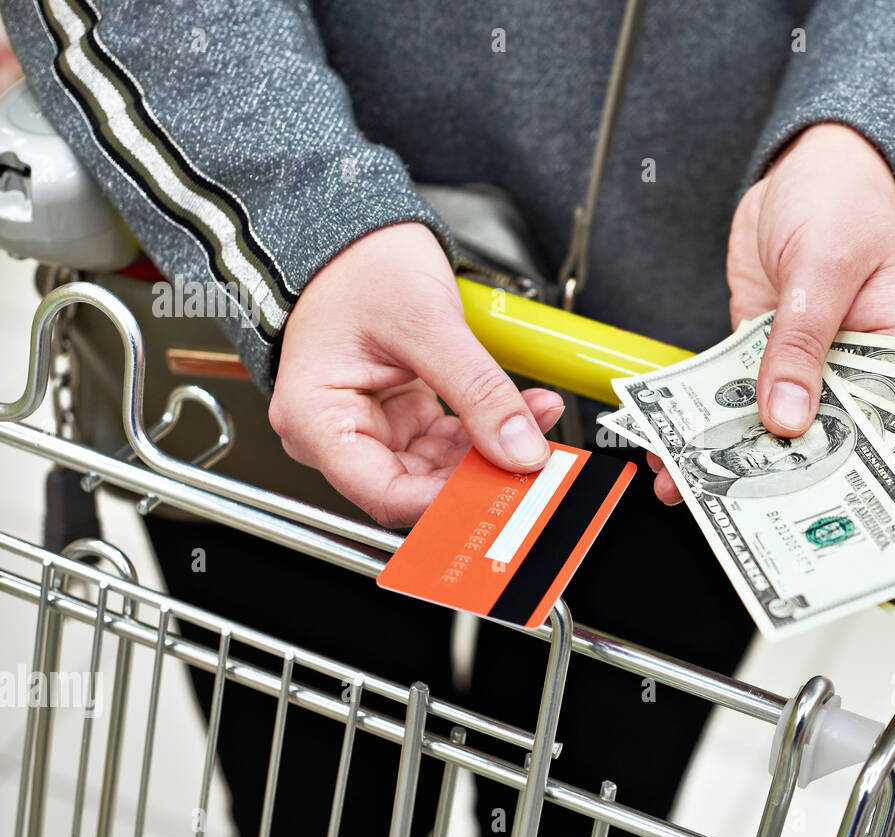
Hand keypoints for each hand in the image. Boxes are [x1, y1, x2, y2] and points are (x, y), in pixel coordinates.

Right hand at [269, 222, 563, 526]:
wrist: (356, 233)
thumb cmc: (360, 264)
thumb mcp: (427, 324)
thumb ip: (478, 391)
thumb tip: (520, 448)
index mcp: (316, 418)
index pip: (384, 493)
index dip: (446, 501)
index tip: (499, 488)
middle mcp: (335, 433)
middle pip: (414, 485)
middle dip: (479, 472)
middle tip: (531, 455)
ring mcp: (369, 425)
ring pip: (438, 468)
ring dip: (490, 451)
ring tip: (534, 420)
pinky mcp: (397, 416)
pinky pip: (446, 443)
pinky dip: (484, 431)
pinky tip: (519, 411)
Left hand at [647, 123, 894, 504]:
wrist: (804, 164)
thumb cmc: (842, 199)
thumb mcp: (822, 267)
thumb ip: (800, 342)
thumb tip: (786, 416)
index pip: (885, 432)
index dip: (852, 479)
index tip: (812, 515)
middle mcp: (854, 372)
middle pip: (818, 440)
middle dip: (771, 478)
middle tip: (729, 512)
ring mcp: (805, 366)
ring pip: (766, 424)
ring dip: (723, 455)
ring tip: (681, 486)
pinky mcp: (763, 354)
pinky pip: (731, 396)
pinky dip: (700, 417)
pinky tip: (669, 444)